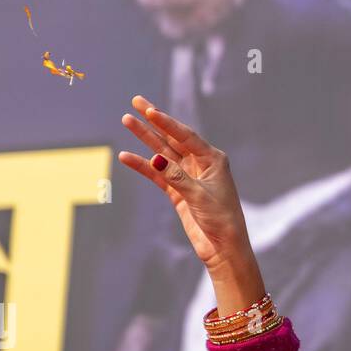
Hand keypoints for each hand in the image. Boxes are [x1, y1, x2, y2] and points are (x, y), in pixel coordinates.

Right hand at [118, 95, 256, 275]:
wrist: (224, 249)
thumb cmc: (221, 220)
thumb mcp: (199, 196)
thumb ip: (177, 177)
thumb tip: (155, 158)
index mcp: (213, 159)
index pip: (186, 136)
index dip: (166, 122)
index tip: (149, 110)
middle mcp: (200, 164)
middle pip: (172, 138)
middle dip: (153, 121)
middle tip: (136, 101)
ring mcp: (188, 177)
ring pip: (162, 153)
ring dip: (145, 139)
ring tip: (127, 121)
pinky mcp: (179, 193)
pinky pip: (157, 175)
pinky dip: (143, 166)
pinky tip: (127, 157)